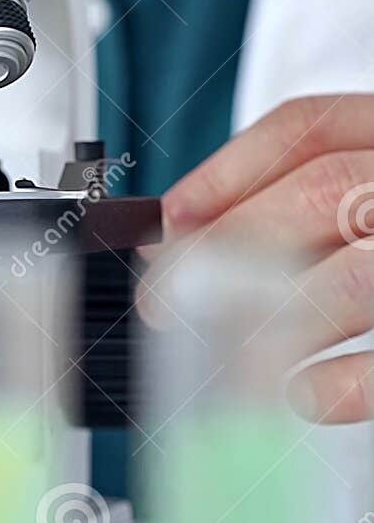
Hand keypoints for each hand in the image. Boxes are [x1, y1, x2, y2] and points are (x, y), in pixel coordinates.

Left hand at [139, 95, 373, 424]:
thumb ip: (320, 201)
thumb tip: (197, 239)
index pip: (314, 126)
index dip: (231, 171)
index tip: (171, 220)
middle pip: (327, 191)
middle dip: (231, 246)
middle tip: (168, 301)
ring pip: (361, 273)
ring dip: (277, 318)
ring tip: (227, 356)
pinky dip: (353, 381)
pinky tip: (306, 395)